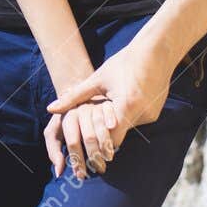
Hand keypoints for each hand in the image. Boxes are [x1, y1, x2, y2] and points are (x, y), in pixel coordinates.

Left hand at [43, 99, 119, 179]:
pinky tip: (115, 147)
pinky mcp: (110, 105)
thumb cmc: (67, 121)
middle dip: (94, 158)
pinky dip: (116, 137)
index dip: (77, 160)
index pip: (73, 142)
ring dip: (106, 149)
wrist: (81, 97)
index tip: (81, 174)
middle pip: (89, 138)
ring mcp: (96, 106)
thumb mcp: (56, 131)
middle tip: (99, 170)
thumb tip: (59, 172)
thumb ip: (54, 150)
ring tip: (107, 160)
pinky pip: (115, 124)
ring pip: (103, 132)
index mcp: (67, 115)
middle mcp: (82, 109)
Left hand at [45, 40, 177, 160]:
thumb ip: (74, 98)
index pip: (111, 139)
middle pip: (119, 136)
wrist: (156, 52)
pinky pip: (137, 122)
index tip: (85, 154)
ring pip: (128, 129)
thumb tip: (50, 109)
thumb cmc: (123, 63)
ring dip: (115, 127)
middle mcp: (142, 114)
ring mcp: (151, 115)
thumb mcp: (97, 80)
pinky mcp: (156, 113)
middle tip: (91, 150)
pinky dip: (125, 119)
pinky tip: (115, 113)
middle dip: (105, 140)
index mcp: (126, 105)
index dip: (98, 146)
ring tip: (99, 128)